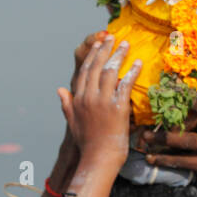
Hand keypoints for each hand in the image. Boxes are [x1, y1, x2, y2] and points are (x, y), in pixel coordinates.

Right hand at [58, 35, 141, 164]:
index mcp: (78, 100)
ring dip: (119, 56)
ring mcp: (102, 102)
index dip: (91, 56)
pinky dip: (132, 72)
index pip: (84, 72)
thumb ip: (67, 104)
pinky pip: (125, 84)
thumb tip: (59, 90)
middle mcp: (88, 98)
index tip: (97, 45)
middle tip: (112, 38)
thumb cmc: (87, 143)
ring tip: (126, 45)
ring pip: (110, 72)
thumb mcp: (73, 123)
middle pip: (96, 67)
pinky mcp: (117, 108)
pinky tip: (137, 63)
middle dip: (105, 50)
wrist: (98, 158)